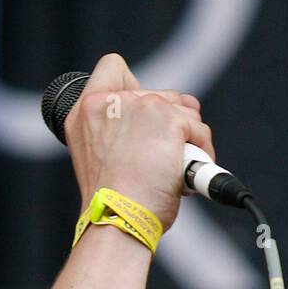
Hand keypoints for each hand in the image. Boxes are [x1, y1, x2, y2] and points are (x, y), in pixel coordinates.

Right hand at [63, 53, 214, 233]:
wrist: (117, 220)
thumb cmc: (111, 204)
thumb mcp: (101, 156)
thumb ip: (119, 129)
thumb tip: (164, 119)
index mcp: (86, 111)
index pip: (113, 67)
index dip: (132, 87)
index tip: (137, 117)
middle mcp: (110, 102)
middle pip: (159, 93)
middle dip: (168, 123)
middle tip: (158, 158)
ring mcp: (141, 106)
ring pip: (184, 107)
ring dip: (188, 136)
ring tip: (172, 169)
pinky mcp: (168, 119)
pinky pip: (199, 128)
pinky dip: (201, 151)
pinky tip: (185, 175)